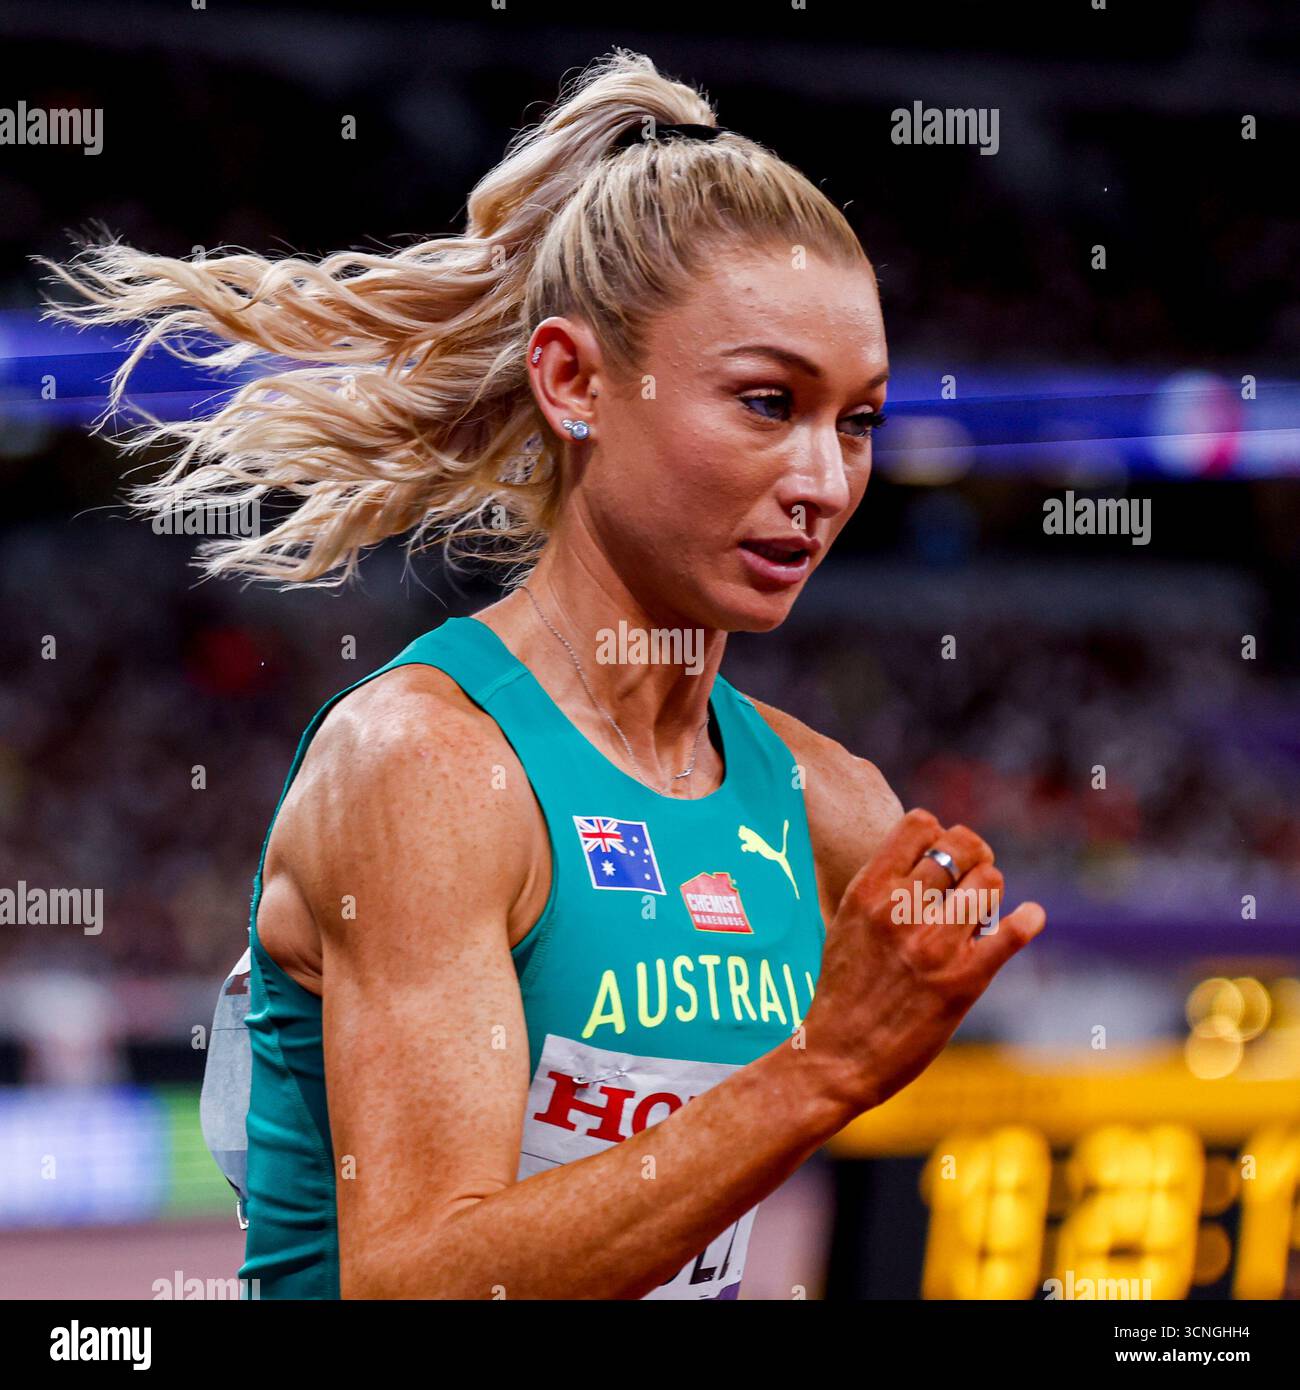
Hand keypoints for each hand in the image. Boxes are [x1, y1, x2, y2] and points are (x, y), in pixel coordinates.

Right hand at [800, 808, 1045, 1114]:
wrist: (837, 1056)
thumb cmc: (843, 988)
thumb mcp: (848, 921)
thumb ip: (883, 887)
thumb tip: (928, 857)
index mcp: (869, 890)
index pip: (920, 824)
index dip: (940, 832)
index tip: (942, 855)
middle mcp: (900, 909)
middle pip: (961, 847)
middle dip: (975, 856)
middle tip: (974, 877)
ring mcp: (932, 945)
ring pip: (988, 882)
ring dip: (991, 891)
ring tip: (982, 911)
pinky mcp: (960, 982)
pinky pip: (1009, 935)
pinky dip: (1026, 921)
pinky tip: (1030, 918)